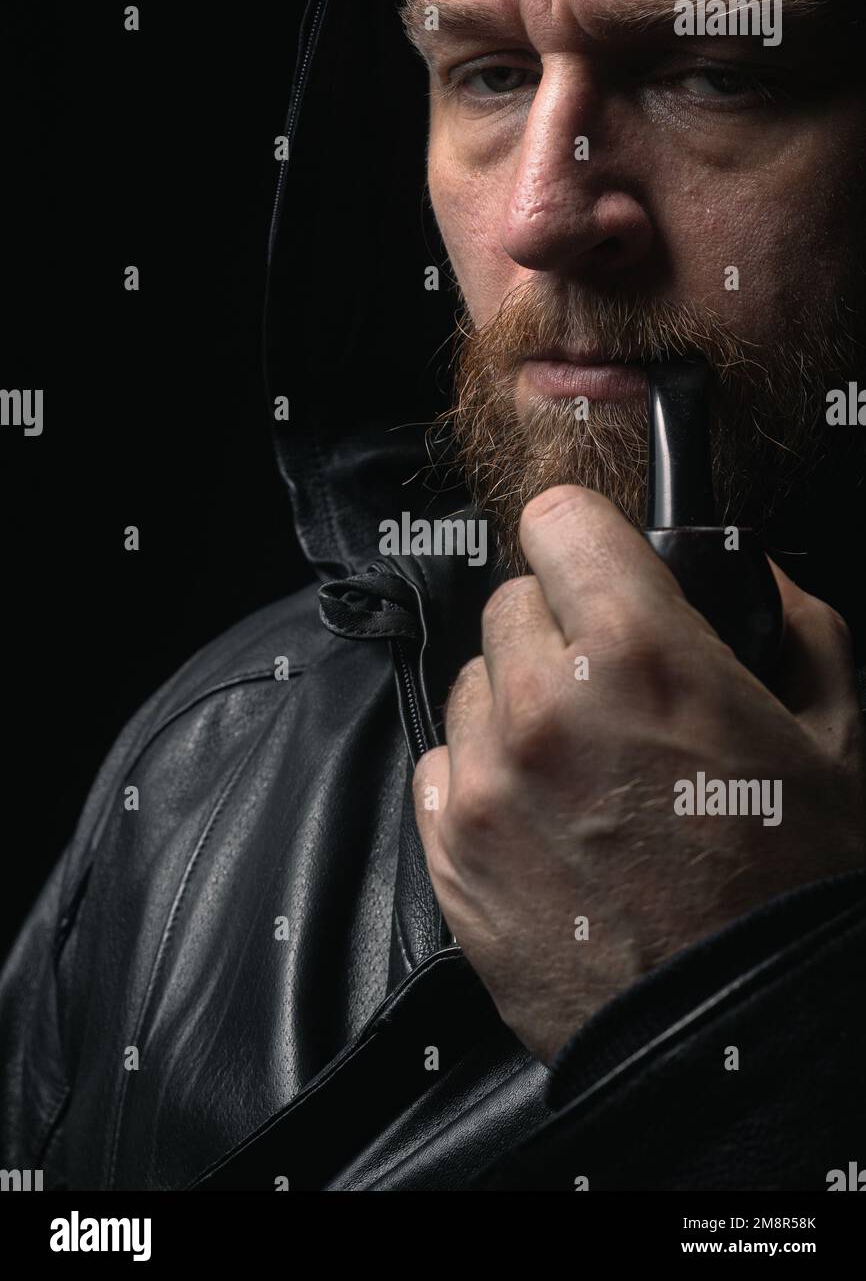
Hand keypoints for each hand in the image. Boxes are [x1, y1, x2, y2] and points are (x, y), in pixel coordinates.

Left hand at [413, 486, 865, 1064]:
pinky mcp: (449, 850)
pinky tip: (543, 815)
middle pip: (509, 602)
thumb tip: (751, 576)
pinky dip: (480, 775)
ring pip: (472, 684)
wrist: (736, 1040)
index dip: (586, 536)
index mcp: (640, 654)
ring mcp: (484, 781)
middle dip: (559, 628)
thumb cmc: (792, 891)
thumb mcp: (839, 738)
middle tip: (610, 685)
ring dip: (517, 703)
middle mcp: (544, 705)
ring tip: (582, 764)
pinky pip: (440, 764)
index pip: (557, 518)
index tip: (597, 560)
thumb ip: (797, 626)